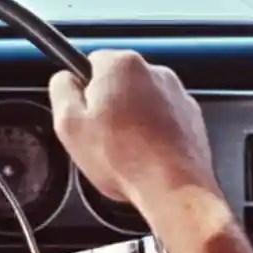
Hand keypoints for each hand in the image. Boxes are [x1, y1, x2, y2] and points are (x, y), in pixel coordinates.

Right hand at [48, 49, 216, 204]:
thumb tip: (64, 79)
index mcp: (120, 64)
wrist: (174, 189)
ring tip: (127, 150)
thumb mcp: (68, 124)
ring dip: (132, 119)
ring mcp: (176, 92)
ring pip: (141, 99)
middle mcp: (153, 70)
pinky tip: (146, 153)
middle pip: (117, 81)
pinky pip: (162, 116)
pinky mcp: (191, 114)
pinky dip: (154, 130)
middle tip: (103, 137)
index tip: (85, 115)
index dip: (83, 93)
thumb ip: (60, 89)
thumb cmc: (125, 160)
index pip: (89, 64)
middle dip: (108, 105)